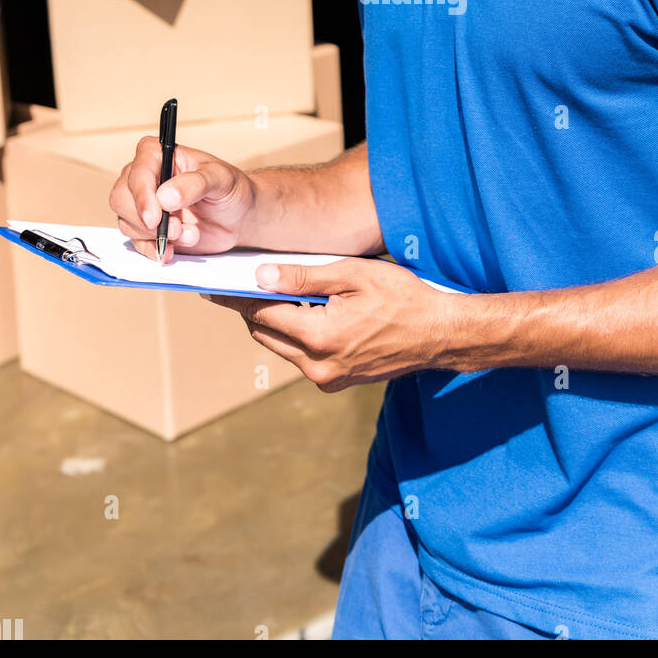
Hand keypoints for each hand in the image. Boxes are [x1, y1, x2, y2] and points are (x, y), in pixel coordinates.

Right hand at [109, 136, 256, 262]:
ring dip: (157, 236)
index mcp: (158, 154)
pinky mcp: (146, 228)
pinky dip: (153, 250)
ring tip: (189, 234)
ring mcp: (142, 204)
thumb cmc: (229, 188)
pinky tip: (170, 251)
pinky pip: (136, 242)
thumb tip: (165, 196)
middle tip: (176, 229)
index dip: (142, 195)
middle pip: (121, 198)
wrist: (237, 216)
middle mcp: (144, 177)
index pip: (137, 172)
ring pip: (127, 222)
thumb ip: (195, 184)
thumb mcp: (220, 179)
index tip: (156, 216)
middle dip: (147, 220)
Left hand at [204, 256, 461, 390]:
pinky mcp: (337, 382)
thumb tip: (261, 277)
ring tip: (281, 293)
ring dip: (277, 322)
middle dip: (254, 309)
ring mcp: (327, 379)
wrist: (440, 334)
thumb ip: (304, 277)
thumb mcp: (353, 275)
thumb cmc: (403, 298)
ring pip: (283, 347)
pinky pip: (303, 357)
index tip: (217, 286)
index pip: (262, 315)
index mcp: (320, 337)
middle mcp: (318, 366)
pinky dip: (298, 335)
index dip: (239, 297)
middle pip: (266, 334)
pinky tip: (311, 313)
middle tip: (246, 284)